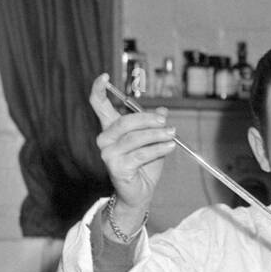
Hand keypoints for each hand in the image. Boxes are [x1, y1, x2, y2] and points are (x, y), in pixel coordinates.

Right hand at [88, 73, 174, 223]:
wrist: (139, 194)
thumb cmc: (144, 167)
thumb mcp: (152, 142)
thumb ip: (154, 126)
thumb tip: (163, 110)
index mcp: (110, 129)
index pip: (98, 105)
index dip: (98, 89)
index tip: (104, 77)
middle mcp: (104, 139)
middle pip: (124, 121)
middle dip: (147, 119)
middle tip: (165, 121)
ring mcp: (108, 153)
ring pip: (135, 138)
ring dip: (156, 135)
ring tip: (172, 134)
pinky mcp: (117, 167)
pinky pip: (141, 154)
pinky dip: (158, 149)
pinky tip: (170, 146)